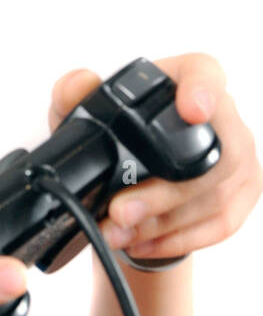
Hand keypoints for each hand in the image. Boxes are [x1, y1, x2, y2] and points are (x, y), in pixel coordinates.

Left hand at [48, 55, 262, 260]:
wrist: (135, 174)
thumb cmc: (115, 133)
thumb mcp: (83, 113)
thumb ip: (72, 92)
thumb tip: (77, 85)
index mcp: (183, 80)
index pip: (204, 72)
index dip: (203, 89)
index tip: (192, 111)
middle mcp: (223, 114)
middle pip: (215, 153)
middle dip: (164, 191)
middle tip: (119, 211)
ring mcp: (239, 155)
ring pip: (215, 196)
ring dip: (161, 223)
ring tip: (117, 232)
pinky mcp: (244, 192)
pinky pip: (221, 223)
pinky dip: (177, 239)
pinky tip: (141, 243)